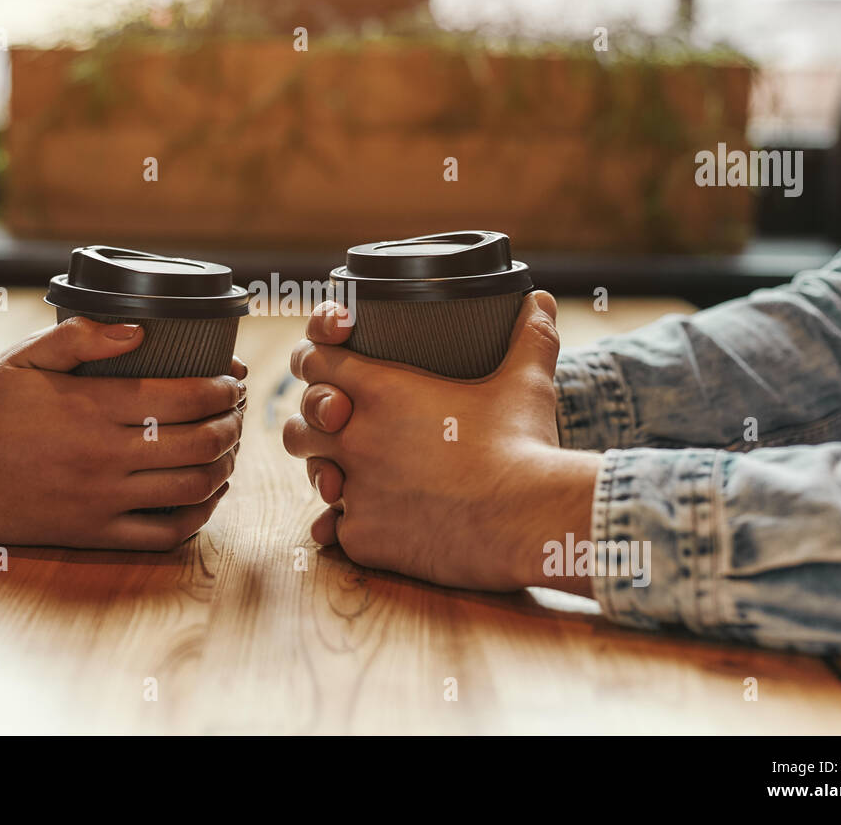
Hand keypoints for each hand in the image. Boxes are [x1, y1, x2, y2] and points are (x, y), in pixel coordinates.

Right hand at [0, 317, 247, 550]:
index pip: (186, 398)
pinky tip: (205, 494)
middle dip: (232, 425)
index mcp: (93, 408)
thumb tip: (140, 328)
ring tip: (228, 449)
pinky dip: (197, 515)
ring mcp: (101, 501)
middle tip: (236, 412)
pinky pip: (164, 534)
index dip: (222, 390)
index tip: (231, 381)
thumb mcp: (23, 357)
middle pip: (201, 444)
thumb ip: (81, 335)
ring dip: (224, 467)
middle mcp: (104, 457)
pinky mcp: (92, 534)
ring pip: (192, 489)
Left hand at [282, 293, 600, 592]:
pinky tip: (366, 524)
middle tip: (339, 426)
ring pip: (312, 475)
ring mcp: (357, 490)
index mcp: (382, 390)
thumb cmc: (523, 446)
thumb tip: (540, 301)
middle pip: (300, 422)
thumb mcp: (526, 383)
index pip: (314, 359)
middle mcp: (357, 438)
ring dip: (325, 470)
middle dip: (313, 422)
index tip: (330, 359)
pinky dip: (348, 526)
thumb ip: (528, 337)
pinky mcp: (366, 538)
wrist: (529, 520)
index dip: (315, 356)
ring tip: (349, 473)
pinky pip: (335, 530)